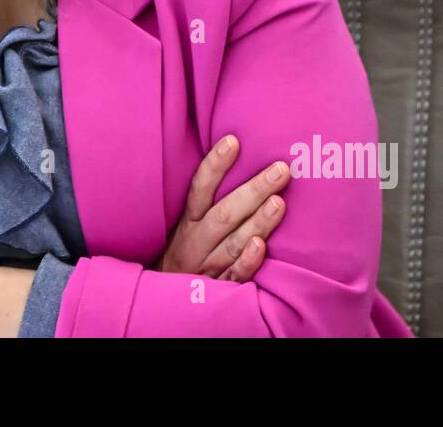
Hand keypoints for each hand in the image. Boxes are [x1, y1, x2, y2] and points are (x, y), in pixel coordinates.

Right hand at [153, 135, 289, 281]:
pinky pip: (234, 276)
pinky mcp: (218, 289)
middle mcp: (194, 242)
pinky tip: (261, 246)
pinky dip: (246, 262)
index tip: (234, 140)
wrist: (162, 301)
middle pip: (224, 214)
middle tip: (281, 169)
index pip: (199, 188)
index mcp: (187, 222)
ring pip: (232, 242)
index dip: (215, 165)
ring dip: (256, 223)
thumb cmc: (186, 253)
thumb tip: (235, 157)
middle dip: (253, 190)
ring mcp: (206, 266)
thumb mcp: (187, 226)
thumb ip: (207, 202)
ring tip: (279, 203)